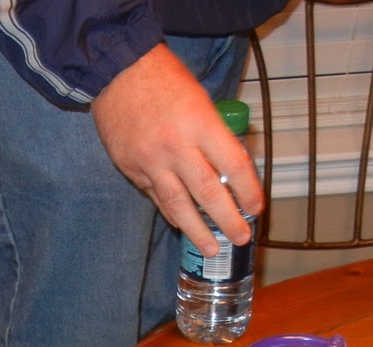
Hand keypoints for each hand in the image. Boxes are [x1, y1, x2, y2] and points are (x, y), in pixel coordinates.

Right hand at [91, 43, 262, 256]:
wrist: (116, 72)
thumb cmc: (164, 79)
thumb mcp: (200, 99)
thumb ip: (214, 135)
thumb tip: (231, 169)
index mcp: (200, 123)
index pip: (233, 165)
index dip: (248, 191)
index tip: (256, 208)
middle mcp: (176, 147)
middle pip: (208, 193)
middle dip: (227, 220)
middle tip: (241, 238)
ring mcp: (151, 162)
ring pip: (178, 205)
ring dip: (197, 231)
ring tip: (211, 248)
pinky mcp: (132, 169)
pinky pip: (157, 197)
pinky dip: (172, 213)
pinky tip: (182, 225)